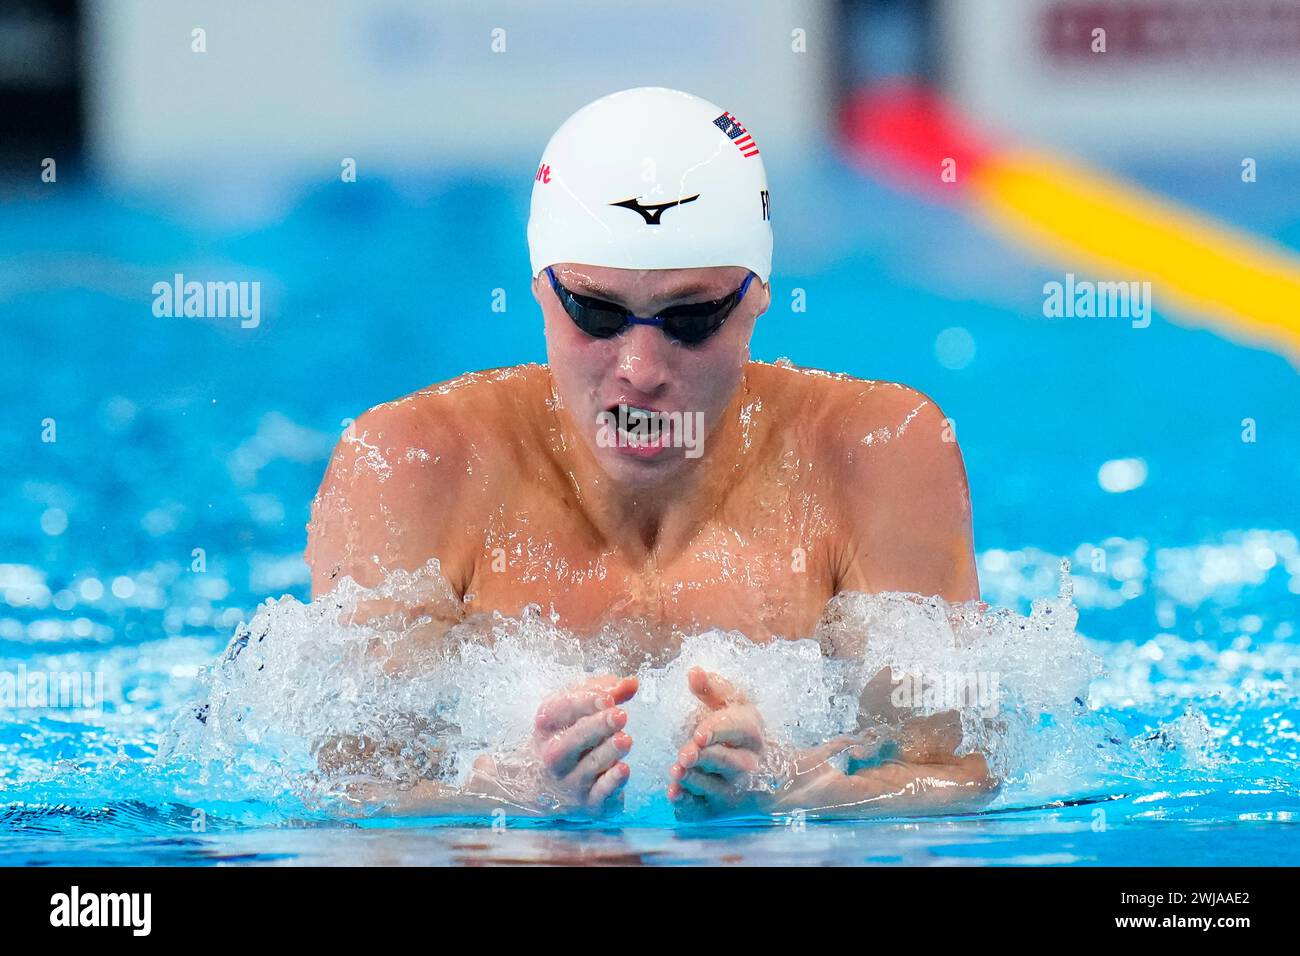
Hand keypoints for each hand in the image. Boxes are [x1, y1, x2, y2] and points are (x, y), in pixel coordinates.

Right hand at [502, 674, 637, 814]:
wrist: (544, 785)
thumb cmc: (568, 735)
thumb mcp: (578, 709)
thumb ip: (606, 693)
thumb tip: (632, 683)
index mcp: (547, 725)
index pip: (560, 710)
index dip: (584, 703)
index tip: (607, 698)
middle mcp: (554, 755)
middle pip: (573, 740)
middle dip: (597, 727)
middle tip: (620, 716)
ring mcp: (570, 781)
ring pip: (590, 766)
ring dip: (608, 752)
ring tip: (625, 739)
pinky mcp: (589, 802)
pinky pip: (600, 793)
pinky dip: (611, 783)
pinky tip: (624, 769)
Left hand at [667, 667, 780, 817]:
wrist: (768, 772)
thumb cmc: (740, 731)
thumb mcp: (732, 703)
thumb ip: (712, 688)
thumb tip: (693, 672)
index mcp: (750, 732)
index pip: (737, 730)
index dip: (717, 731)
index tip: (698, 734)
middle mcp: (748, 764)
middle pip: (727, 762)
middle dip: (705, 758)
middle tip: (685, 755)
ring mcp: (734, 789)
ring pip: (714, 788)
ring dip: (694, 781)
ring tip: (676, 772)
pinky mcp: (718, 809)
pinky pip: (703, 810)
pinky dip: (688, 804)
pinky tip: (674, 794)